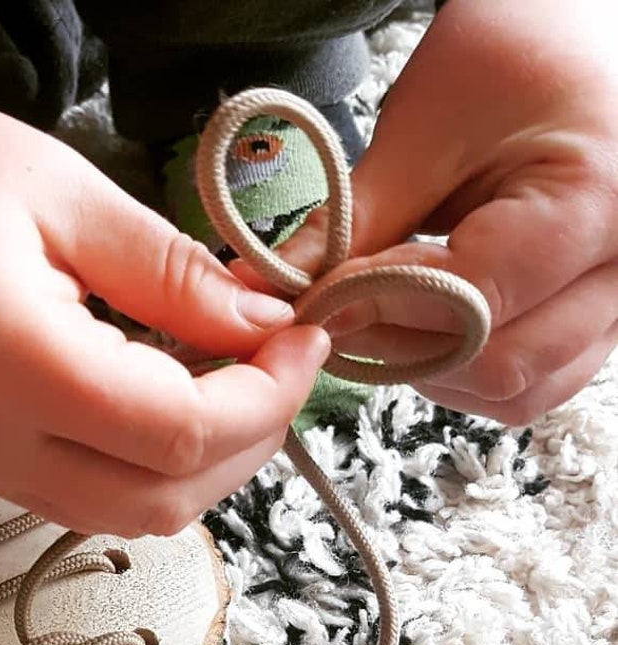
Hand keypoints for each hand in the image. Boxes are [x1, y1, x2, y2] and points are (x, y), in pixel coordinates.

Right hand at [0, 10, 328, 536]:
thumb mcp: (64, 192)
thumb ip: (171, 276)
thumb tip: (264, 329)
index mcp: (13, 361)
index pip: (177, 434)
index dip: (264, 398)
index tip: (303, 336)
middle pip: (161, 502)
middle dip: (247, 446)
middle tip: (281, 365)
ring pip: (126, 517)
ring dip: (201, 469)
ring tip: (237, 384)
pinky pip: (85, 498)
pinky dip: (148, 468)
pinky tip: (169, 399)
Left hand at [280, 0, 617, 424]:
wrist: (573, 35)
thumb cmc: (512, 58)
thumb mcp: (425, 129)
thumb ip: (354, 224)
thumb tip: (277, 298)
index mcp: (595, 202)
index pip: (467, 300)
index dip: (375, 307)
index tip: (312, 299)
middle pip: (496, 364)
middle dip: (397, 347)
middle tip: (338, 311)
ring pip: (516, 391)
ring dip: (431, 371)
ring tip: (381, 316)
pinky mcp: (601, 318)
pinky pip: (533, 384)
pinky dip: (467, 375)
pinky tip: (424, 332)